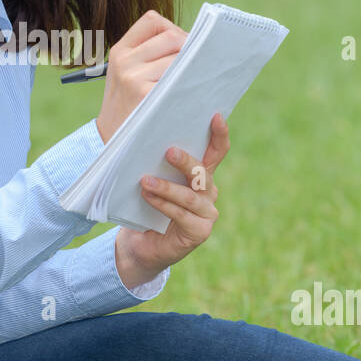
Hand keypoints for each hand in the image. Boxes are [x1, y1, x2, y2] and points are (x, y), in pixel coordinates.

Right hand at [96, 10, 188, 144]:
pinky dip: (189, 83)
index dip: (172, 29)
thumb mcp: (124, 74)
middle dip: (188, 48)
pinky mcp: (145, 94)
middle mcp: (125, 60)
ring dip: (192, 68)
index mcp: (120, 50)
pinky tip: (190, 93)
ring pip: (179, 58)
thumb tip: (192, 41)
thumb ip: (147, 54)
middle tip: (194, 65)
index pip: (153, 21)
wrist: (110, 140)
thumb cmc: (127, 105)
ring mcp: (134, 78)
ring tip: (192, 80)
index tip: (180, 46)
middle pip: (171, 36)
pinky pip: (179, 79)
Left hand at [115, 113, 229, 285]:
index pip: (217, 151)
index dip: (219, 134)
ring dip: (166, 187)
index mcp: (202, 175)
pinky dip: (163, 205)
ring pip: (190, 195)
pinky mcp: (199, 231)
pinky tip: (148, 198)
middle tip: (168, 151)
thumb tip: (145, 138)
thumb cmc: (146, 205)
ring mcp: (207, 213)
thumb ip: (158, 163)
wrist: (140, 244)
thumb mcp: (153, 179)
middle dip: (186, 161)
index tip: (216, 116)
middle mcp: (209, 192)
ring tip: (146, 181)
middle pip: (202, 173)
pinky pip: (182, 214)